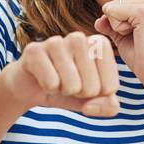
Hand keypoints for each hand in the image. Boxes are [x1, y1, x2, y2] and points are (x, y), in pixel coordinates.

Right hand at [4, 32, 119, 116]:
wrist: (32, 87)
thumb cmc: (67, 88)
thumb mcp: (92, 100)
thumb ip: (108, 105)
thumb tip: (106, 104)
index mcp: (99, 45)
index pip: (111, 86)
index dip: (97, 97)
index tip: (87, 85)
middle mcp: (79, 38)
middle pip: (92, 88)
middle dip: (79, 95)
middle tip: (68, 84)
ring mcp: (56, 41)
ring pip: (72, 85)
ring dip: (64, 92)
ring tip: (57, 81)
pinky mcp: (34, 51)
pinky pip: (51, 83)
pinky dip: (48, 90)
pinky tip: (42, 79)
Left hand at [94, 0, 143, 94]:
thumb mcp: (124, 38)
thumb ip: (111, 26)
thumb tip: (98, 20)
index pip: (114, 5)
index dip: (118, 25)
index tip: (137, 37)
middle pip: (111, 5)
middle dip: (117, 26)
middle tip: (138, 40)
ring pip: (110, 9)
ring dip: (118, 29)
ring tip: (139, 39)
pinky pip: (113, 13)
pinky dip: (119, 30)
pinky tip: (138, 38)